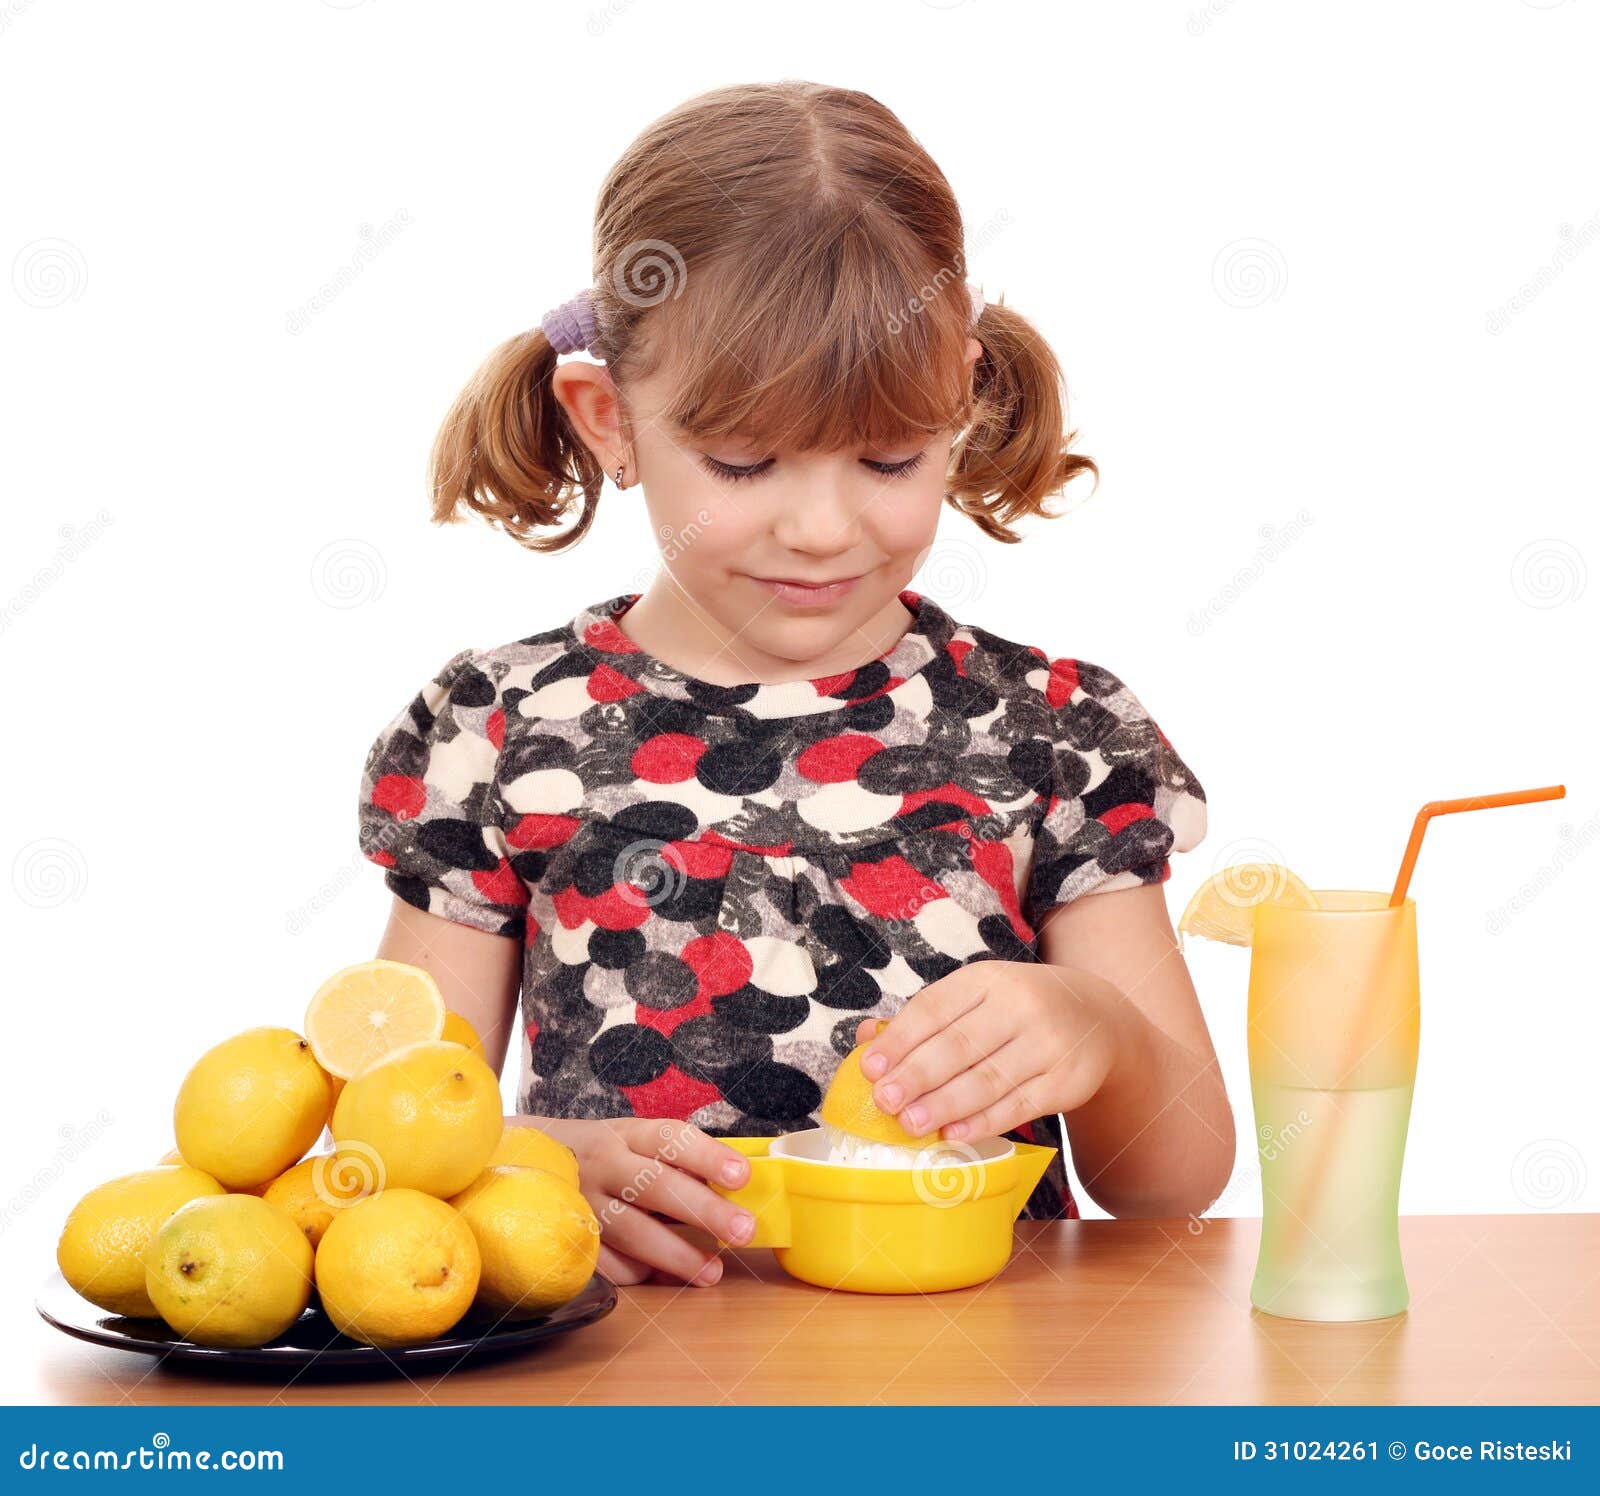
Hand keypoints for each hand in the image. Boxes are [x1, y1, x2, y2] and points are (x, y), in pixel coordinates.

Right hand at [530, 1117, 754, 1286]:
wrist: (525, 1159)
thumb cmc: (601, 1154)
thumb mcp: (633, 1141)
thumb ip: (676, 1163)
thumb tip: (731, 1189)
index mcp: (626, 1134)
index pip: (670, 1138)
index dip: (708, 1156)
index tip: (742, 1175)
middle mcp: (604, 1165)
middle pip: (656, 1186)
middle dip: (703, 1210)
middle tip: (743, 1230)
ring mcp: (583, 1202)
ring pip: (632, 1230)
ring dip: (677, 1254)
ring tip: (713, 1271)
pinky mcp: (567, 1237)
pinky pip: (606, 1262)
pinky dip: (639, 1271)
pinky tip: (668, 1276)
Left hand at [851, 961, 1136, 1142]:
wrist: (1097, 1018)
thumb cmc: (1017, 1011)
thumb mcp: (977, 998)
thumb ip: (924, 1019)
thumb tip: (866, 1038)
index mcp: (987, 979)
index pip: (936, 1008)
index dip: (901, 1039)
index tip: (870, 1067)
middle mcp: (1019, 1005)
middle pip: (960, 1044)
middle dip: (918, 1075)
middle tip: (884, 1100)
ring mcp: (1047, 1043)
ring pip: (988, 1078)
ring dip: (945, 1104)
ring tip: (910, 1123)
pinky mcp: (1066, 1079)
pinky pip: (1019, 1104)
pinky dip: (984, 1121)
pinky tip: (954, 1132)